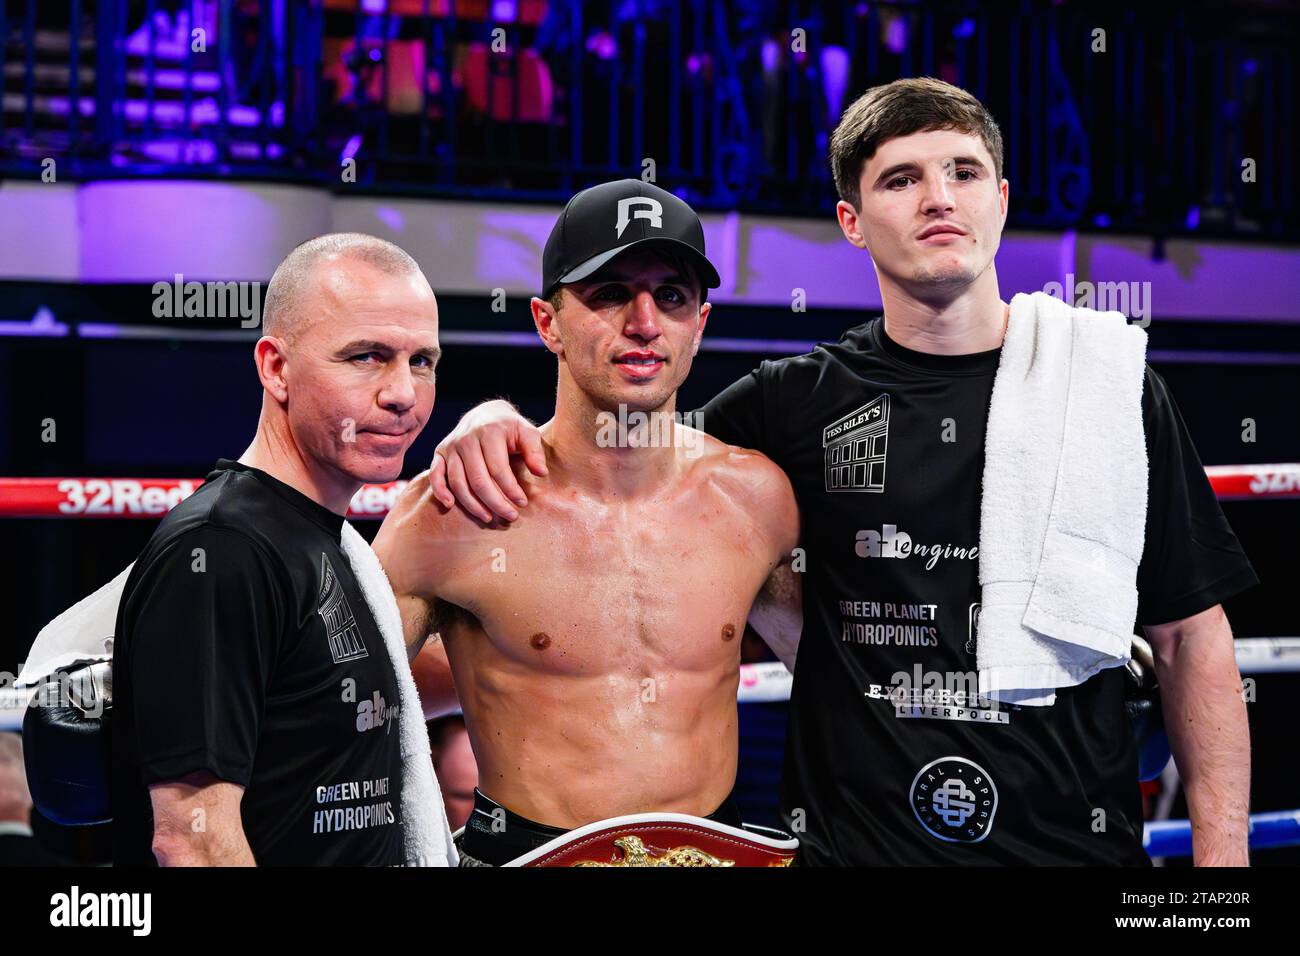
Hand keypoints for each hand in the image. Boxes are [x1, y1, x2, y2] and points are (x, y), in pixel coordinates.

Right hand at [429, 400, 546, 521]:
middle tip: (510, 516)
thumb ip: (534, 451)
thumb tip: (541, 473)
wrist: (485, 414)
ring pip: (458, 482)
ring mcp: (451, 446)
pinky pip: (436, 474)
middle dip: (495, 502)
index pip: (498, 469)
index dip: (511, 489)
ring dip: (472, 504)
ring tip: (488, 518)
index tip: (522, 502)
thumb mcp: (526, 431)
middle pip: (478, 480)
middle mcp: (466, 439)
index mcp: (489, 432)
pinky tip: (450, 506)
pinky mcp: (440, 452)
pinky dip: (440, 491)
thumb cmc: (509, 427)